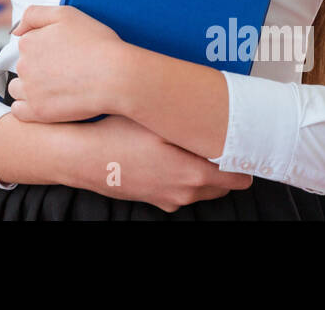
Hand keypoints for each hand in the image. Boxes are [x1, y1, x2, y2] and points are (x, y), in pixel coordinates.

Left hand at [8, 4, 123, 122]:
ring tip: (55, 88)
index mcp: (29, 42)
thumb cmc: (96, 44)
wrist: (116, 76)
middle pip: (23, 67)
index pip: (27, 45)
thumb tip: (16, 30)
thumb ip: (34, 15)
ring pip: (18, 89)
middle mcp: (24, 66)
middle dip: (38, 68)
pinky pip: (19, 111)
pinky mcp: (38, 112)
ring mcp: (30, 90)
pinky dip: (28, 108)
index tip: (62, 54)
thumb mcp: (66, 14)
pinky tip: (46, 103)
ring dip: (30, 88)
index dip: (45, 49)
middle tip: (64, 71)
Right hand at [68, 113, 252, 212]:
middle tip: (214, 136)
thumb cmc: (116, 137)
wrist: (81, 157)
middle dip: (223, 162)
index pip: (240, 176)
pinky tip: (166, 153)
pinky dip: (182, 175)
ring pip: (202, 187)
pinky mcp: (154, 199)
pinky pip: (180, 189)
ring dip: (202, 168)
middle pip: (224, 183)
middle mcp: (184, 194)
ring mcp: (168, 200)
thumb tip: (223, 125)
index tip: (240, 141)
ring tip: (187, 141)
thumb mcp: (159, 124)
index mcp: (193, 176)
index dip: (243, 157)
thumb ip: (195, 128)